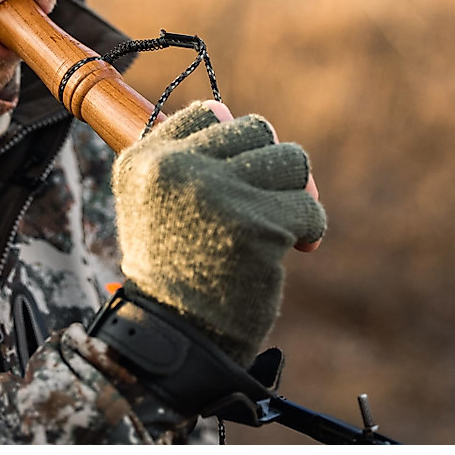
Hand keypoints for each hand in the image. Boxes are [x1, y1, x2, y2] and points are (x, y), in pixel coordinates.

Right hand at [111, 100, 326, 364]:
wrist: (178, 341)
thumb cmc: (173, 275)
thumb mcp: (154, 206)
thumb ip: (184, 160)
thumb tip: (230, 114)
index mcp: (144, 160)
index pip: (210, 113)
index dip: (234, 146)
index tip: (235, 183)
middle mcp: (175, 168)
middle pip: (257, 131)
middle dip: (270, 169)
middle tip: (265, 206)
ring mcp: (217, 193)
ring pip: (291, 160)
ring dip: (294, 195)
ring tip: (279, 228)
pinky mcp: (257, 224)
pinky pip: (309, 208)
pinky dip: (310, 229)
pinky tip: (296, 249)